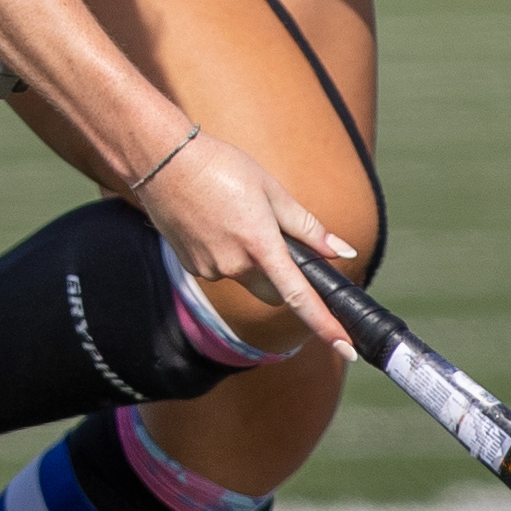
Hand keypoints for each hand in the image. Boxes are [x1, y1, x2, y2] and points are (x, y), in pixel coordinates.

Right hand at [137, 131, 359, 359]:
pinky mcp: (193, 268)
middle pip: (275, 292)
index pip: (300, 296)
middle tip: (279, 238)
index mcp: (261, 245)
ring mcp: (211, 270)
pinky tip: (216, 221)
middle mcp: (235, 265)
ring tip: (237, 214)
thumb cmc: (223, 168)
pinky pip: (223, 269)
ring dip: (254, 260)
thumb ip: (308, 227)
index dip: (326, 324)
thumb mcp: (273, 191)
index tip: (346, 348)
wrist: (164, 162)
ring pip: (247, 278)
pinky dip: (229, 254)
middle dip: (285, 280)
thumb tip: (342, 251)